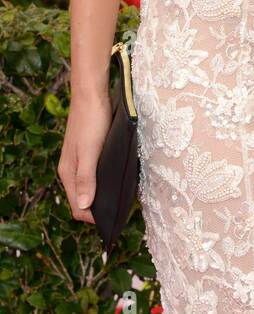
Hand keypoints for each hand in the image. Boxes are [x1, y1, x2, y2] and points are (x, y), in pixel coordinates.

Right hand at [57, 88, 112, 224]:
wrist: (92, 94)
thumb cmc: (91, 121)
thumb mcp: (90, 151)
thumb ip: (86, 178)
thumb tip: (85, 206)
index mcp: (68, 173)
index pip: (78, 208)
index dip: (94, 217)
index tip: (116, 219)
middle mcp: (71, 170)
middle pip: (84, 199)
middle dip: (101, 208)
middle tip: (125, 209)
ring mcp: (80, 161)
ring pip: (90, 186)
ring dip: (104, 194)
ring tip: (125, 195)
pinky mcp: (89, 152)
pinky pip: (95, 174)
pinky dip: (106, 180)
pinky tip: (120, 177)